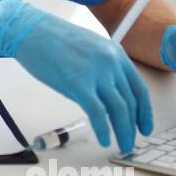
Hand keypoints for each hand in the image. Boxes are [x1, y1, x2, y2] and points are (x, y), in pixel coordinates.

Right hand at [0, 0, 153, 152]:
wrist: (31, 30)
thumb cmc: (53, 40)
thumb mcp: (89, 49)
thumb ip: (102, 70)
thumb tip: (105, 97)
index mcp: (116, 54)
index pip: (139, 88)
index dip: (144, 112)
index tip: (144, 127)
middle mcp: (111, 62)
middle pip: (131, 102)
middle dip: (133, 126)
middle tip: (130, 142)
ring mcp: (96, 73)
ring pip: (119, 109)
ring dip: (123, 131)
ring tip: (122, 145)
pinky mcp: (79, 83)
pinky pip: (98, 113)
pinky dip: (104, 130)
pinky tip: (104, 139)